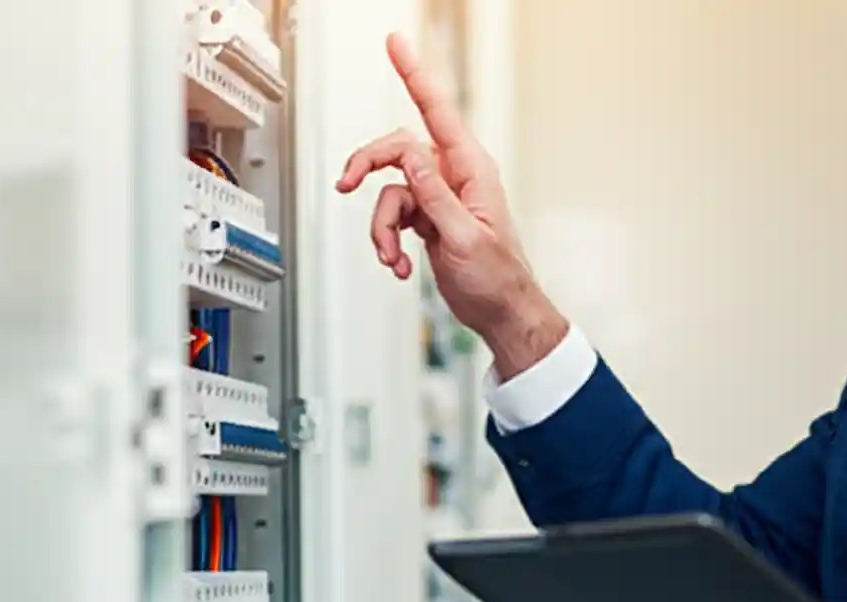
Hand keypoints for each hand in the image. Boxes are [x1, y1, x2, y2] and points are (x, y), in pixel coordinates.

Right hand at [336, 34, 567, 379]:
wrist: (500, 313)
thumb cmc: (497, 280)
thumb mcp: (465, 237)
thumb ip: (436, 195)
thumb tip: (412, 158)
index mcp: (471, 171)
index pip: (437, 112)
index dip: (415, 75)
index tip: (396, 44)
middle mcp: (454, 177)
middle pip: (396, 150)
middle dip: (368, 169)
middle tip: (346, 184)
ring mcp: (439, 198)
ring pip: (390, 192)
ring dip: (382, 228)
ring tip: (392, 257)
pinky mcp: (429, 219)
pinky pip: (394, 216)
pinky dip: (389, 242)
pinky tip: (399, 264)